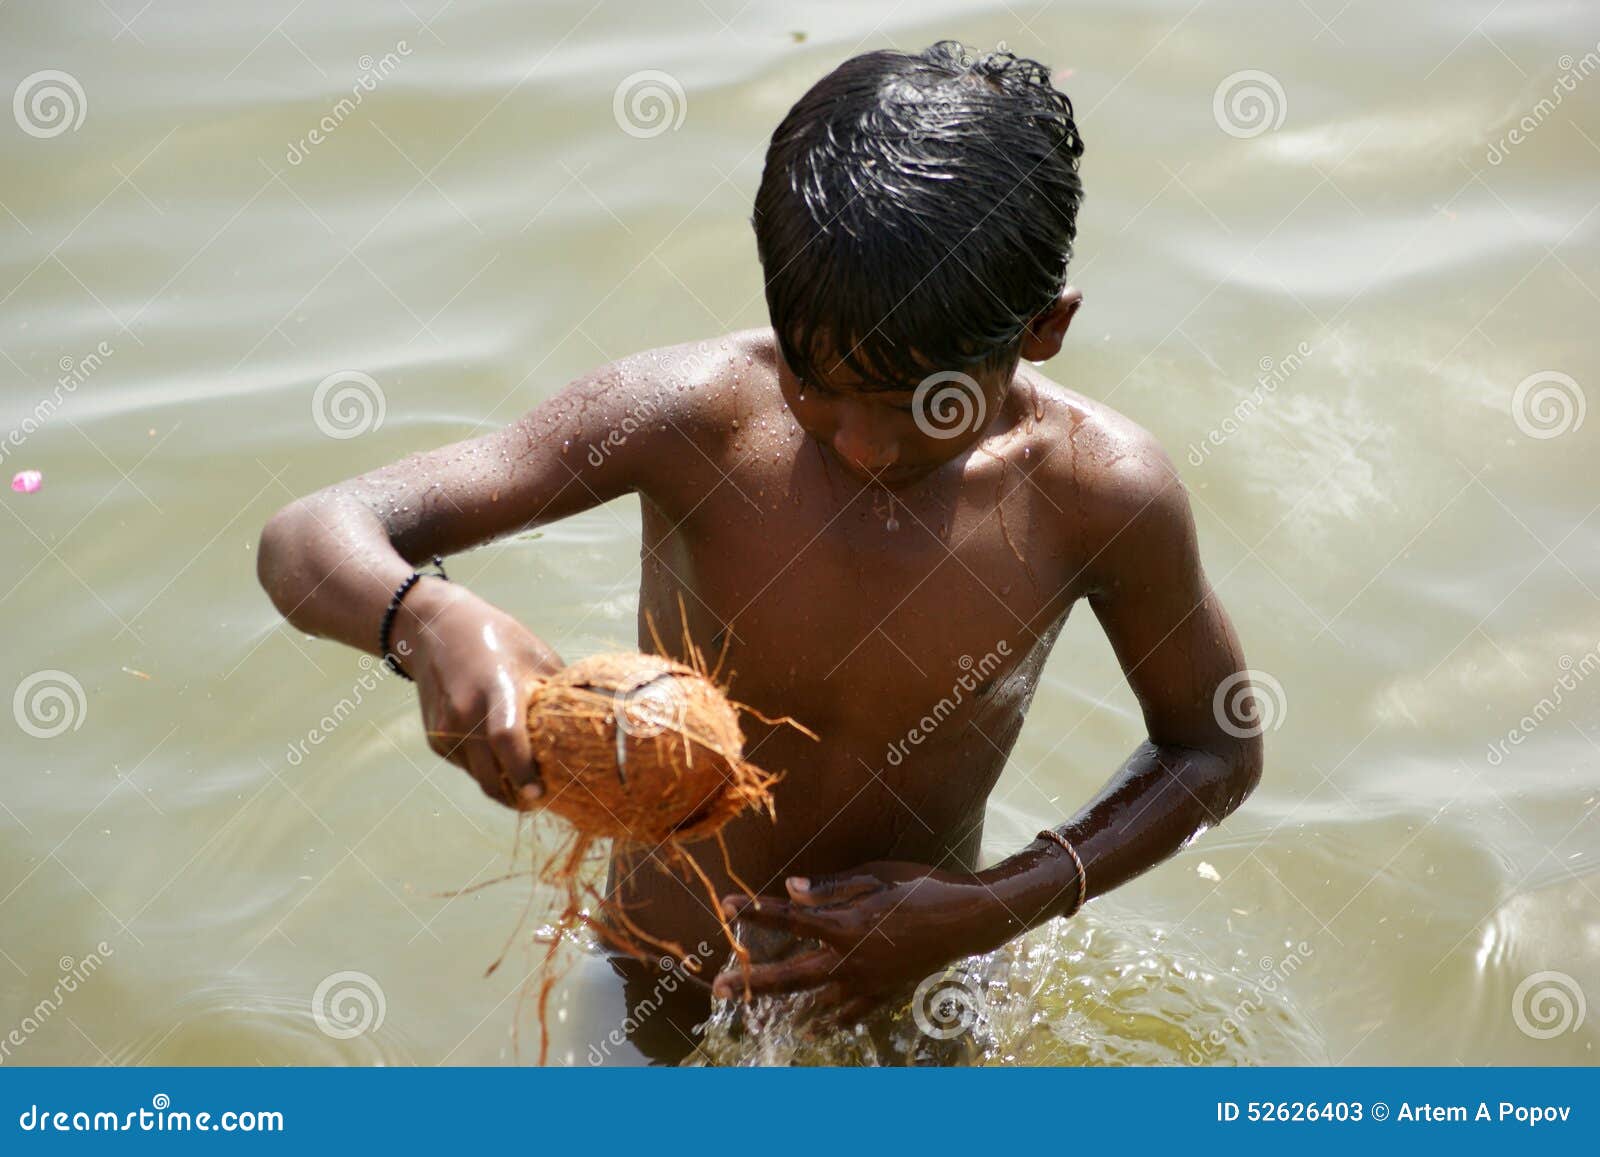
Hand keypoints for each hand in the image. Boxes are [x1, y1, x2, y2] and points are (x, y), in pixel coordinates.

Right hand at [393, 580, 562, 807]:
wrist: (437, 629)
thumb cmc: (500, 639)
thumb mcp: (537, 656)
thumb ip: (556, 694)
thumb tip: (591, 726)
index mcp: (496, 686)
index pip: (506, 737)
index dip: (523, 770)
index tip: (540, 793)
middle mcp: (465, 711)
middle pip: (490, 772)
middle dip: (516, 795)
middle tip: (543, 801)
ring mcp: (445, 728)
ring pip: (479, 776)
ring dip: (502, 787)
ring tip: (527, 785)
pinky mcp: (435, 739)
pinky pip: (466, 767)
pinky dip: (486, 770)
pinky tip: (501, 758)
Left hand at [712, 861, 1010, 1022]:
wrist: (967, 919)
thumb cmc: (922, 886)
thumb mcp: (876, 875)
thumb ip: (831, 887)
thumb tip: (789, 889)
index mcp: (847, 924)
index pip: (789, 918)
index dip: (755, 910)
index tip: (725, 905)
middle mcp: (851, 959)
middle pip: (791, 974)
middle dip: (752, 979)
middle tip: (717, 988)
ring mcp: (868, 980)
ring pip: (816, 998)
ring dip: (784, 1003)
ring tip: (754, 1010)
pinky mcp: (885, 991)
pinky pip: (851, 1012)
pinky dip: (830, 1020)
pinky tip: (814, 1028)